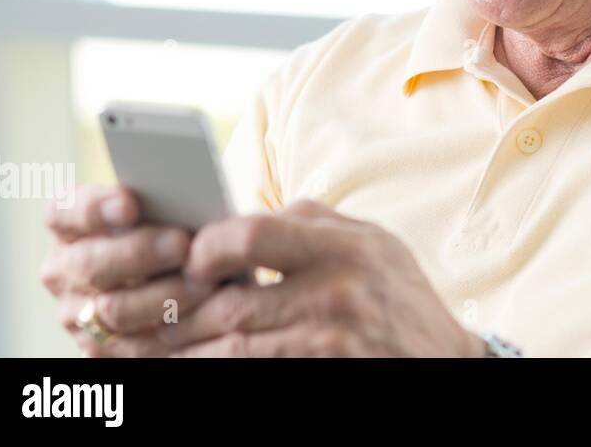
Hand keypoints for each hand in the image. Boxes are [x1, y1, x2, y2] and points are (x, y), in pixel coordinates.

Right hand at [41, 184, 212, 356]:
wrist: (162, 276)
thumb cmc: (165, 225)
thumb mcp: (155, 205)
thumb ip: (157, 198)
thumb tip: (181, 194)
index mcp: (67, 224)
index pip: (64, 211)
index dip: (94, 208)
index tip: (129, 204)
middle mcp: (63, 270)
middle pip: (90, 264)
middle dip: (140, 253)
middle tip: (182, 244)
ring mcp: (77, 313)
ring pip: (113, 309)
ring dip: (163, 295)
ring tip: (204, 281)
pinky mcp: (101, 348)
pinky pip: (133, 347)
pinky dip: (170, 329)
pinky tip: (202, 312)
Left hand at [161, 199, 484, 356]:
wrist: (445, 360)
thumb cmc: (402, 297)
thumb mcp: (374, 242)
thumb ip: (313, 223)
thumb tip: (245, 214)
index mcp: (344, 247)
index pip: (254, 234)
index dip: (209, 246)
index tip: (192, 258)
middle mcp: (336, 293)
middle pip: (229, 302)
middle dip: (179, 310)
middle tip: (145, 311)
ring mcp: (329, 342)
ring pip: (229, 349)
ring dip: (183, 351)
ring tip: (152, 345)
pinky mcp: (323, 375)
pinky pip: (249, 376)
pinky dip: (213, 371)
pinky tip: (192, 365)